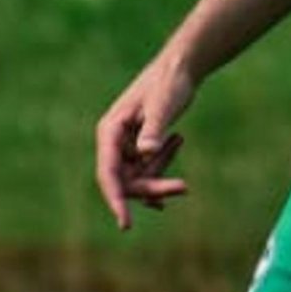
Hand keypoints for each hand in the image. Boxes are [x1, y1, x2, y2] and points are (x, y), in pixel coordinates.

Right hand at [94, 57, 198, 228]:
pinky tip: (178, 162)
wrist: (181, 68)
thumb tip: (145, 153)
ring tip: (180, 150)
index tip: (126, 223)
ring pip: (139, 176)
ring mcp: (127, 144)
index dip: (115, 200)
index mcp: (110, 131)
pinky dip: (163, 167)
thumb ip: (153, 129)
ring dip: (161, 175)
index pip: (107, 173)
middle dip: (152, 186)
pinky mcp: (141, 145)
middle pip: (126, 179)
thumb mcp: (163, 105)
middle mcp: (114, 140)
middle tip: (184, 187)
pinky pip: (149, 168)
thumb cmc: (169, 82)